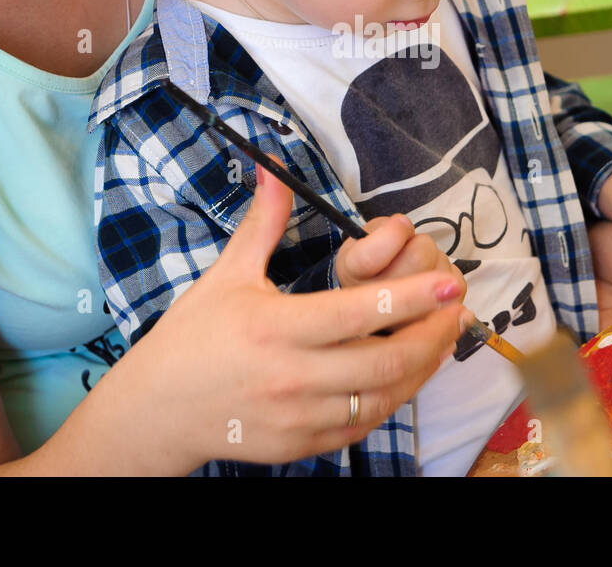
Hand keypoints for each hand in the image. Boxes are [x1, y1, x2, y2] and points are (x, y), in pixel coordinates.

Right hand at [102, 164, 468, 472]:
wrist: (156, 410)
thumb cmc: (191, 337)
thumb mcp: (225, 275)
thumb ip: (262, 223)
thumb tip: (273, 166)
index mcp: (277, 327)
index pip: (360, 311)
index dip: (411, 298)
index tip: (447, 284)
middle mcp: (292, 376)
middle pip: (385, 360)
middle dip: (432, 335)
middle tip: (455, 311)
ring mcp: (299, 416)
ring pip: (382, 397)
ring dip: (421, 369)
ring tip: (440, 339)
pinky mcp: (301, 445)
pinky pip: (362, 425)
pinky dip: (390, 400)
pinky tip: (404, 376)